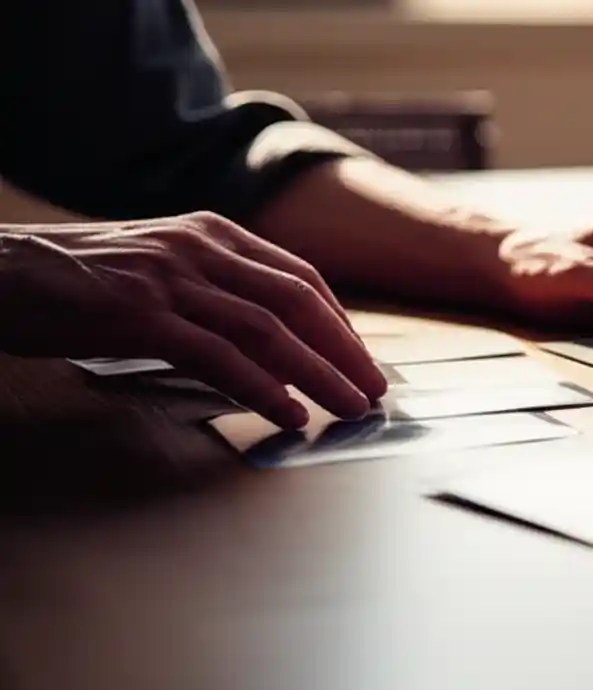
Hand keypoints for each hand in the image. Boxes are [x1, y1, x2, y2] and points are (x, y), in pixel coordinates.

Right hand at [0, 212, 386, 427]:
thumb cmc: (77, 279)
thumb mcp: (158, 269)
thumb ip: (214, 293)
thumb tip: (271, 347)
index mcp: (211, 233)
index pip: (298, 278)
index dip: (339, 322)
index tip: (361, 358)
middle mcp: (200, 248)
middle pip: (297, 302)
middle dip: (344, 350)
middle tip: (374, 390)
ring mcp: (170, 278)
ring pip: (268, 329)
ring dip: (319, 373)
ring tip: (349, 408)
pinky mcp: (139, 314)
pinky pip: (218, 355)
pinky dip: (261, 386)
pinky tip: (289, 412)